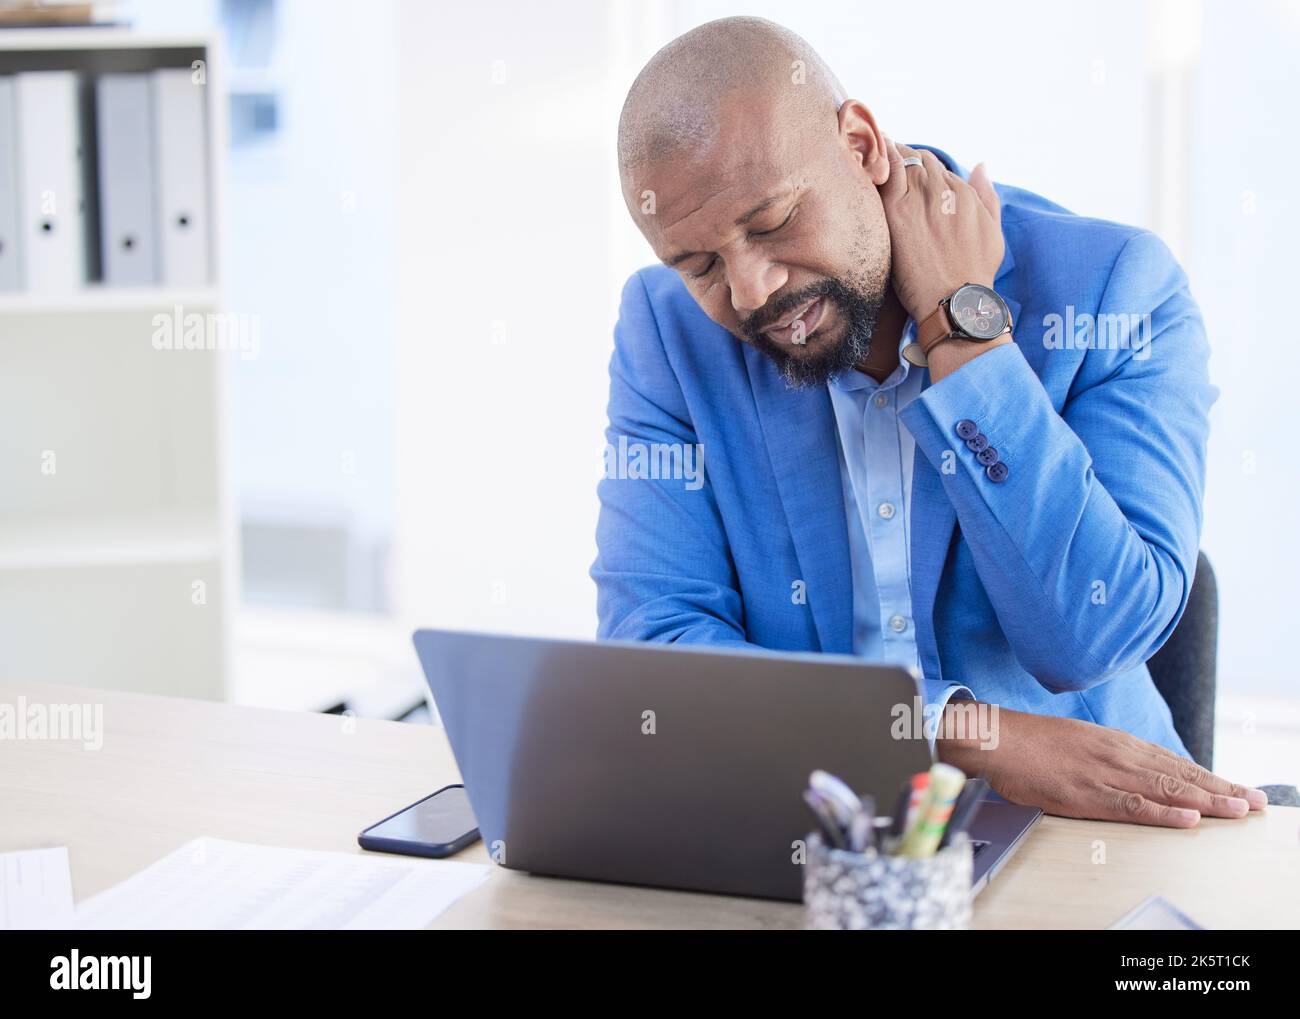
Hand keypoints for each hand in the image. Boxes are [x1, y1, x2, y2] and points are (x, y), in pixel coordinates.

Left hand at [879, 139, 1004, 323]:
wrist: (956, 300)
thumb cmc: (975, 274)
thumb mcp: (993, 231)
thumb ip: (987, 195)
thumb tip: (980, 165)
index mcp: (965, 193)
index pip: (936, 166)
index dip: (919, 166)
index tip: (903, 170)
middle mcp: (944, 190)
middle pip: (919, 159)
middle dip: (902, 155)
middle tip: (881, 155)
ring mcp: (921, 199)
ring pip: (903, 160)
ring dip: (888, 153)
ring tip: (873, 153)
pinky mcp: (898, 212)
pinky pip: (887, 174)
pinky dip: (879, 163)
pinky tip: (868, 161)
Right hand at [936, 703, 1267, 826]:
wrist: (997, 739)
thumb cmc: (1031, 742)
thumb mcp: (1078, 740)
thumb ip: (1108, 754)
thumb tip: (1132, 768)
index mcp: (1116, 742)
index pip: (1172, 761)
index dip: (1207, 776)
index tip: (1237, 787)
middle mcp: (1118, 754)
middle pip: (1178, 774)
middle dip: (1220, 789)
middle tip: (1255, 802)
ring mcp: (1104, 773)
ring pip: (1165, 789)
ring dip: (1205, 801)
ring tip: (1238, 811)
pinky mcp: (1087, 792)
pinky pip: (1132, 805)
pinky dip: (1163, 813)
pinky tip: (1188, 819)